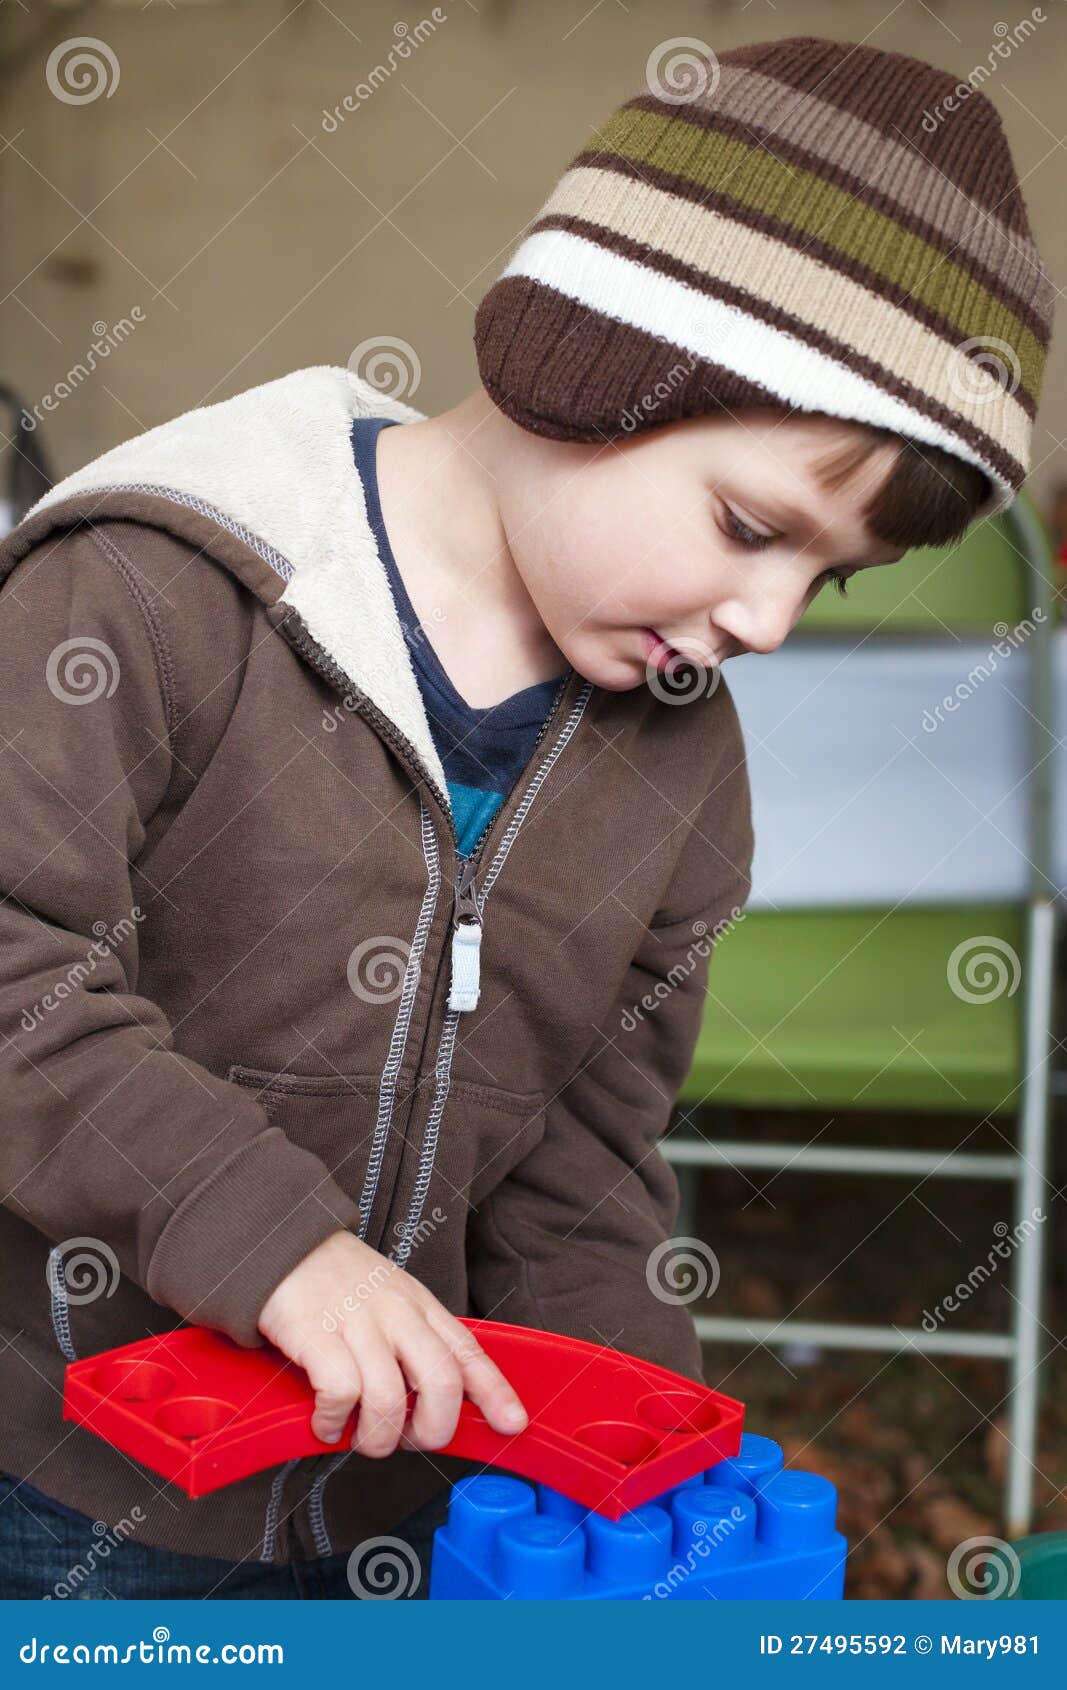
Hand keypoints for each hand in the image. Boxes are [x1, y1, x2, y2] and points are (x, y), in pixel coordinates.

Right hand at [256, 1229, 528, 1457]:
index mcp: (420, 1306)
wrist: (283, 1243)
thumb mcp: (393, 1298)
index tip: (512, 1424)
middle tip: (410, 1441)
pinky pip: (340, 1393)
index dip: (494, 1392)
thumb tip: (440, 1398)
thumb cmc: (339, 1280)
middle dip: (433, 1429)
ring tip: (361, 1437)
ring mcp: (357, 1323)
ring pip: (389, 1399)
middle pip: (440, 1381)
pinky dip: (335, 1422)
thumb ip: (417, 1341)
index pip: (467, 1351)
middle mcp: (397, 1314)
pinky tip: (327, 1423)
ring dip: (378, 1437)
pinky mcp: (316, 1335)